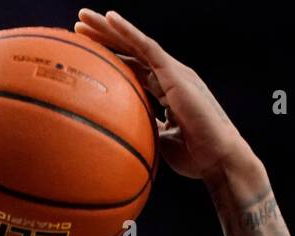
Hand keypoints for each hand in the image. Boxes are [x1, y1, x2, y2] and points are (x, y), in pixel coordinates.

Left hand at [75, 8, 256, 179]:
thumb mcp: (159, 140)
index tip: (85, 50)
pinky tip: (109, 19)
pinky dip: (127, 31)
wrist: (216, 159)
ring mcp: (172, 71)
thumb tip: (122, 132)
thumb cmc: (193, 156)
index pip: (133, 67)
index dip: (110, 57)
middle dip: (105, 36)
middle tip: (79, 25)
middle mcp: (169, 75)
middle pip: (131, 50)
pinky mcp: (175, 72)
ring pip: (135, 42)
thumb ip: (145, 128)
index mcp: (165, 90)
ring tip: (83, 17)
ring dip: (109, 28)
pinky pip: (147, 47)